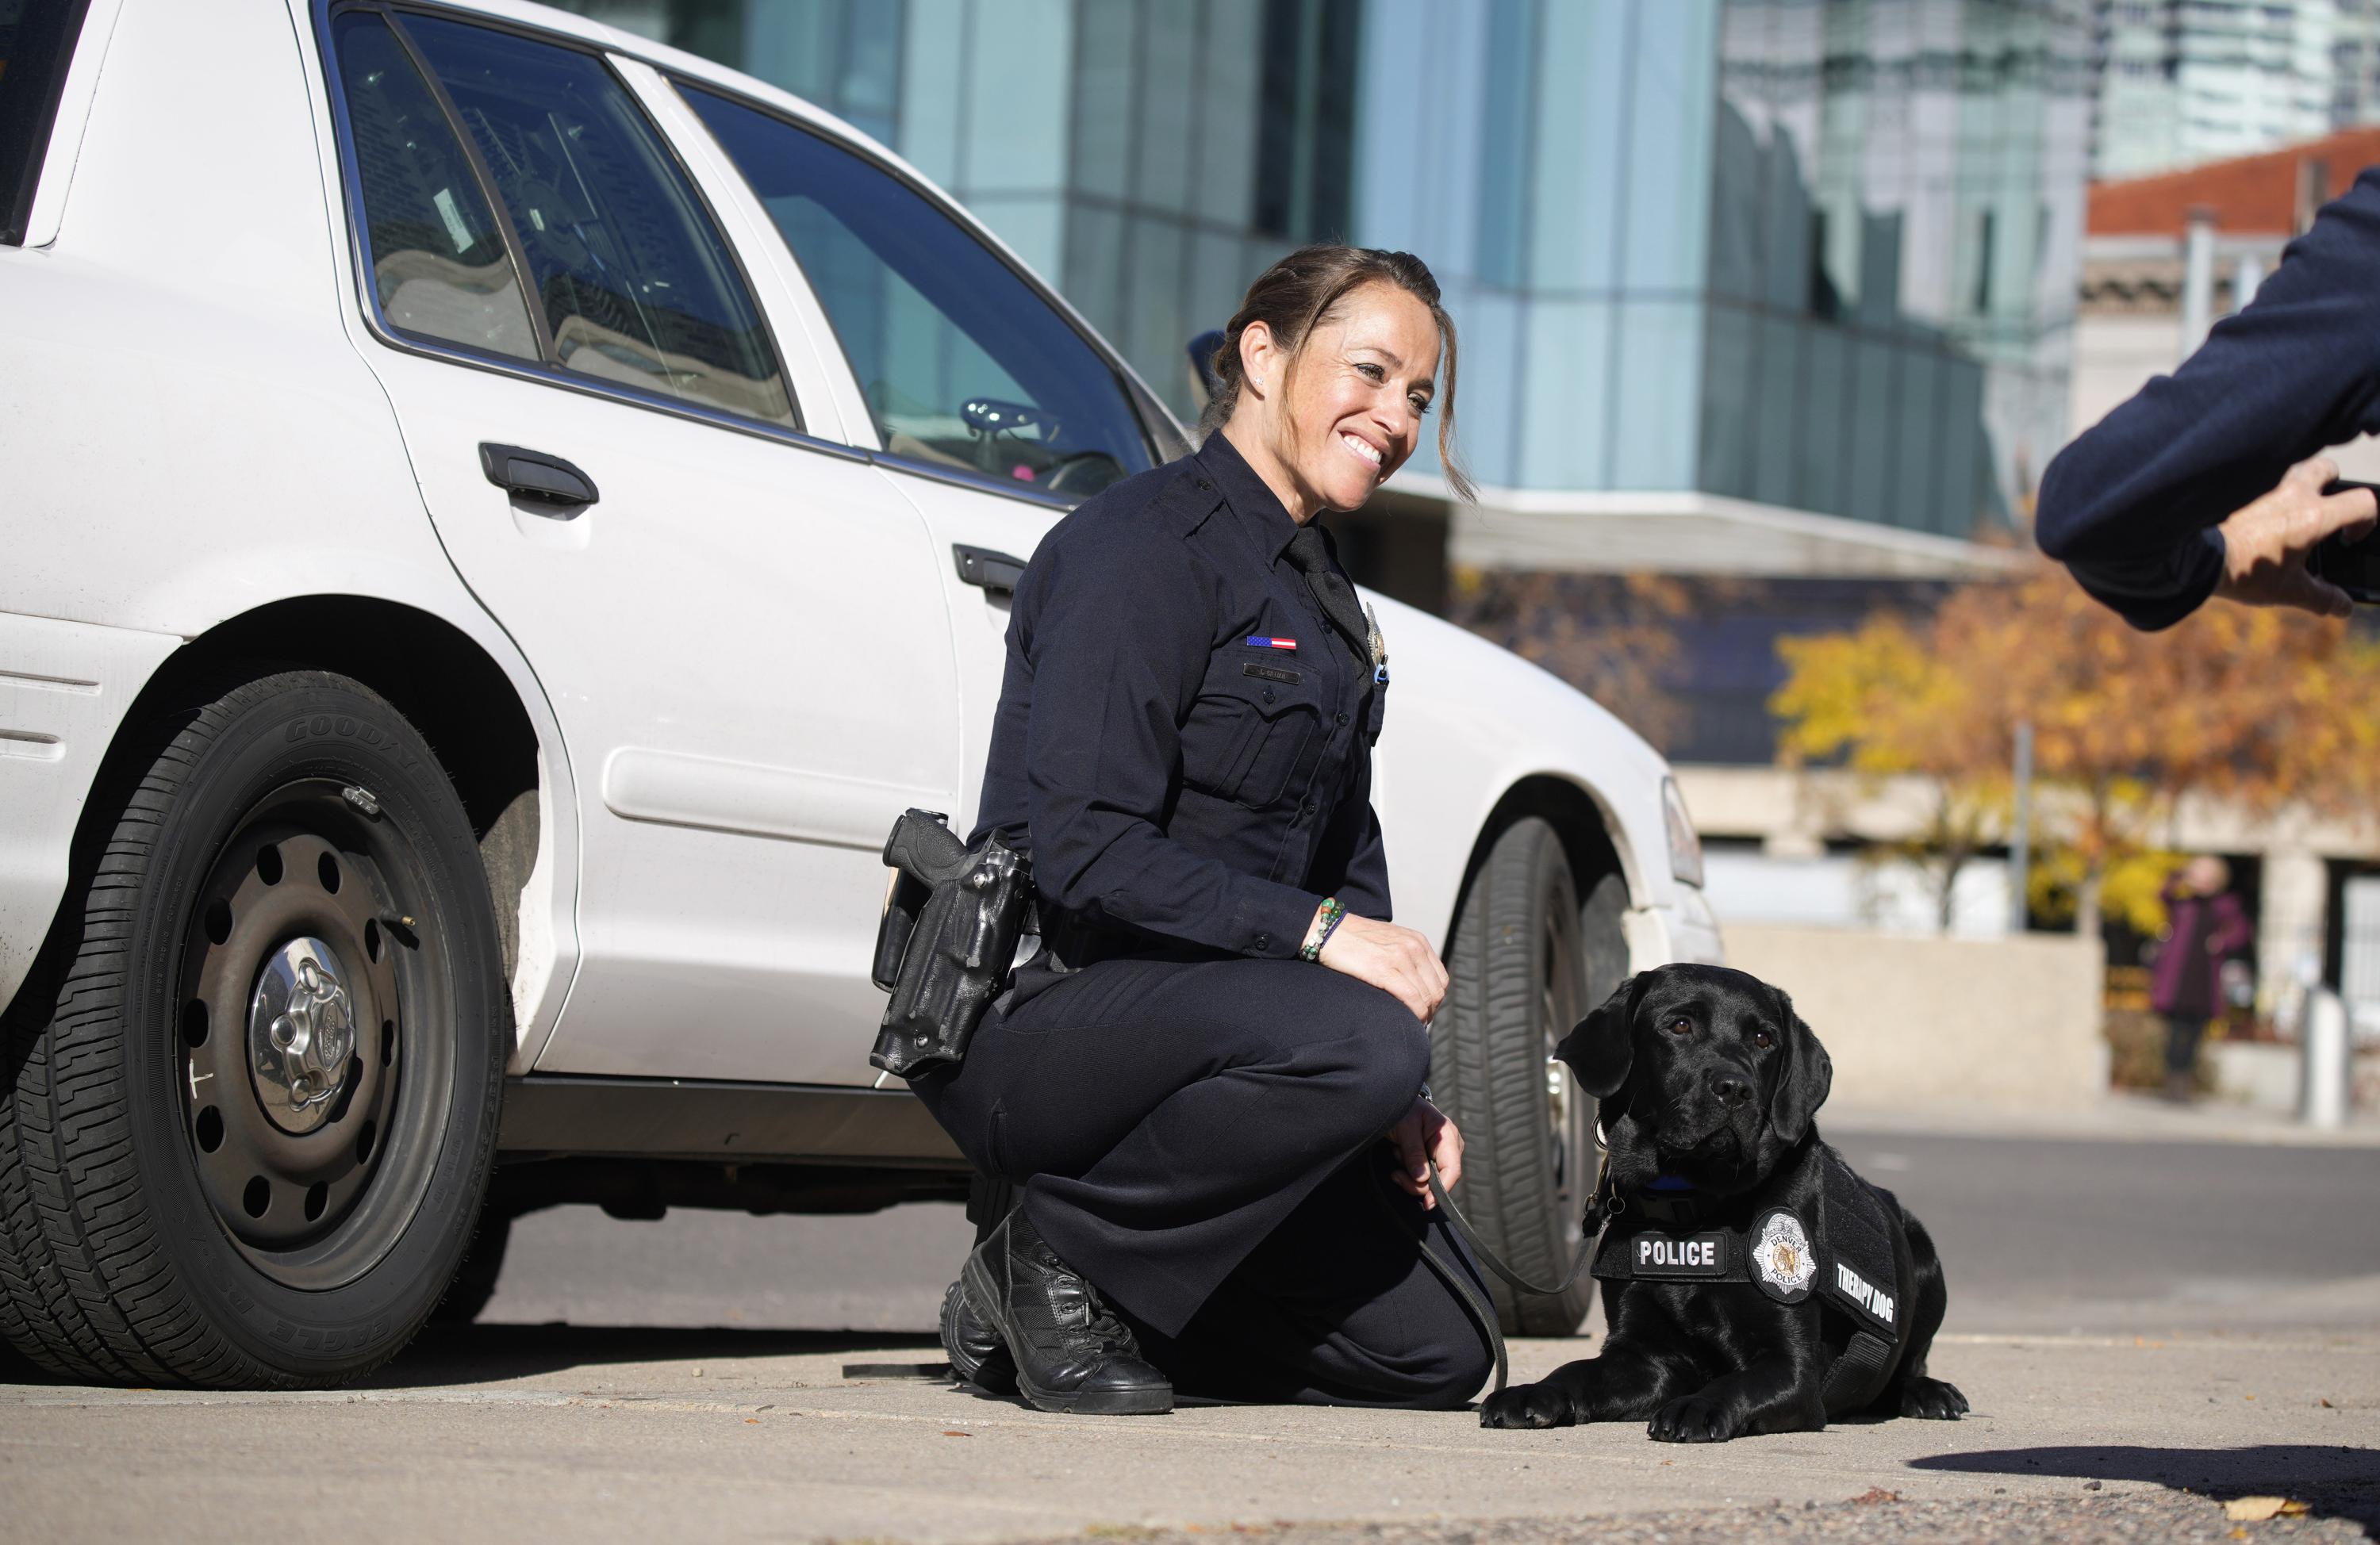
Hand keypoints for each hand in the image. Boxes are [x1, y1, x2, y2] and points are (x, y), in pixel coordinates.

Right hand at [1316, 910, 1447, 1021]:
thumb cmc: (1354, 940)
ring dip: (1423, 1015)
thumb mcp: (1389, 941)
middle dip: (1430, 1010)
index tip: (1424, 1010)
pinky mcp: (1384, 970)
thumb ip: (1405, 956)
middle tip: (1418, 1022)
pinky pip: (1411, 999)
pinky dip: (1414, 1014)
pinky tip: (1408, 1021)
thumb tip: (1413, 983)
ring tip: (1412, 1023)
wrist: (1328, 930)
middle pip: (1436, 990)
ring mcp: (1400, 957)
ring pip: (1426, 997)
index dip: (1435, 999)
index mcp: (1417, 940)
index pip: (1441, 978)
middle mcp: (1414, 947)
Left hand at [1385, 1097, 1461, 1208]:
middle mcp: (1449, 1148)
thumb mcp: (1405, 1127)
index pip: (1452, 1169)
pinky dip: (1409, 1174)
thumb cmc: (1403, 1109)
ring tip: (1397, 1154)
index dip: (1441, 1189)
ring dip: (1409, 1176)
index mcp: (1448, 1136)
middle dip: (1416, 1182)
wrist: (1396, 1102)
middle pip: (1440, 1180)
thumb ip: (1413, 1152)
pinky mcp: (1431, 1161)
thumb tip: (1423, 1179)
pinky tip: (1400, 1158)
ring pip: (1429, 1182)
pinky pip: (1423, 1178)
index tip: (1428, 1203)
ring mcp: (1441, 1155)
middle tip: (1396, 1173)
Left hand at [2214, 454, 2376, 616]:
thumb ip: (2322, 598)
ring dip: (2299, 486)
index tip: (2349, 539)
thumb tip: (2343, 607)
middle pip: (2327, 468)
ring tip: (2293, 513)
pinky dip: (2267, 496)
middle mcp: (2292, 493)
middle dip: (2334, 484)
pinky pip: (2261, 484)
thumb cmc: (2244, 571)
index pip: (2363, 502)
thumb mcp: (2288, 591)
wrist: (2196, 559)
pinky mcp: (2240, 494)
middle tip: (2324, 508)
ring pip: (2292, 470)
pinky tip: (2261, 520)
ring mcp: (2264, 489)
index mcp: (2313, 515)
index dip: (2368, 520)